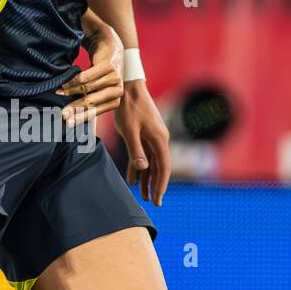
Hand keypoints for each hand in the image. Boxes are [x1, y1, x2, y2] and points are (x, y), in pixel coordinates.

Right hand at [57, 23, 123, 125]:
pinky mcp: (108, 66)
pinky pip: (86, 77)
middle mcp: (118, 90)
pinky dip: (73, 81)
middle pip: (91, 102)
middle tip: (62, 114)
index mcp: (116, 99)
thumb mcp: (99, 87)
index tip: (68, 122)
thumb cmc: (101, 70)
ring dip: (70, 92)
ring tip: (58, 93)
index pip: (96, 111)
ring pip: (87, 89)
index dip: (80, 117)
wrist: (108, 45)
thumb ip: (90, 100)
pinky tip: (64, 83)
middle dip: (74, 108)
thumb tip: (72, 117)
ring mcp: (114, 78)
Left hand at [115, 82, 170, 205]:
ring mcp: (152, 137)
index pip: (163, 168)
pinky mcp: (144, 134)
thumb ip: (136, 150)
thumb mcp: (129, 130)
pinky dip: (138, 167)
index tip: (158, 199)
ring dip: (147, 179)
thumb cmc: (128, 107)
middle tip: (154, 202)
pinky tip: (133, 178)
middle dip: (156, 186)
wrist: (127, 87)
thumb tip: (144, 169)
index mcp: (159, 140)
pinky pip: (143, 155)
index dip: (161, 185)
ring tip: (143, 195)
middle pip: (159, 168)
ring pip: (151, 163)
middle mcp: (159, 140)